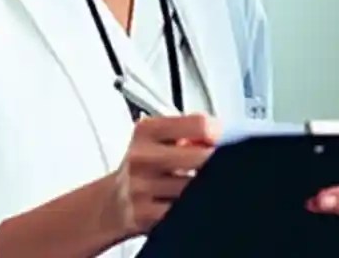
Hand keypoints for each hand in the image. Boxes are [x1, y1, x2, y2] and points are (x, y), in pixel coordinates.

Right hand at [106, 114, 219, 239]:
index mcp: (148, 130)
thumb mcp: (160, 139)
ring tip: (202, 184)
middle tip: (220, 165)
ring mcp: (141, 187)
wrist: (114, 202)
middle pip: (202, 157)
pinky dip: (193, 208)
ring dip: (207, 187)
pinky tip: (190, 203)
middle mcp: (142, 156)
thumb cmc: (146, 166)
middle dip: (217, 163)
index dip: (219, 133)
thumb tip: (224, 136)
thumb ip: (191, 131)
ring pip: (196, 188)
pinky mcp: (144, 215)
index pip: (198, 124)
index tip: (223, 140)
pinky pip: (183, 211)